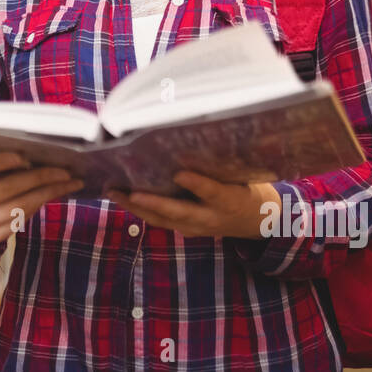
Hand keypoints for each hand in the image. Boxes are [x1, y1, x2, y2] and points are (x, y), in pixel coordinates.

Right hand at [0, 150, 83, 245]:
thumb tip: (28, 148)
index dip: (4, 161)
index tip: (27, 156)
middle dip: (40, 178)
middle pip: (8, 189)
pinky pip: (21, 220)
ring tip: (69, 182)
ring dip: (49, 193)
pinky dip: (39, 204)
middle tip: (65, 170)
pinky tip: (53, 194)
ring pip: (20, 207)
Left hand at [105, 173, 280, 238]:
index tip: (180, 173)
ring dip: (136, 207)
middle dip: (153, 204)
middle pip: (180, 213)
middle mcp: (211, 218)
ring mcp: (196, 228)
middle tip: (131, 193)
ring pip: (162, 220)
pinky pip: (160, 221)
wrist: (258, 223)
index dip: (196, 184)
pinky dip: (140, 210)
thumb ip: (221, 166)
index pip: (213, 192)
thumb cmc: (248, 189)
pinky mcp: (186, 230)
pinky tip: (122, 197)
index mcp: (230, 201)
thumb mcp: (244, 177)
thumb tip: (194, 140)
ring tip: (113, 192)